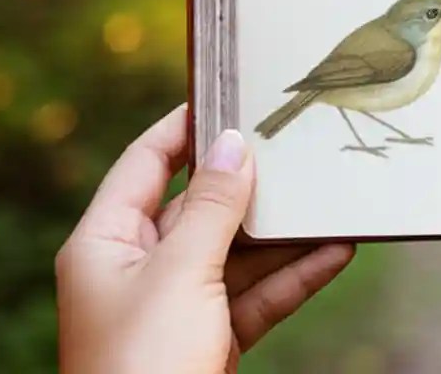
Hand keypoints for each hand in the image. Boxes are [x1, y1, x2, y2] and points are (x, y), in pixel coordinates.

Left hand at [56, 105, 353, 373]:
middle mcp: (136, 270)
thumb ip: (210, 208)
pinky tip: (336, 251)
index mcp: (104, 244)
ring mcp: (175, 308)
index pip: (144, 163)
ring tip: (332, 198)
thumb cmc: (142, 368)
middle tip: (297, 146)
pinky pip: (257, 296)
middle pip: (199, 208)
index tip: (231, 93)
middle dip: (251, 183)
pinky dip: (295, 276)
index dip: (185, 126)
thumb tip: (232, 144)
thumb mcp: (179, 275)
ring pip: (238, 254)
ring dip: (286, 233)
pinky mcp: (210, 342)